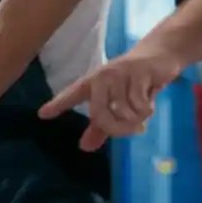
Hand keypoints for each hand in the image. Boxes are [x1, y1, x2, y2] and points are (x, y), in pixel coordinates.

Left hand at [38, 44, 182, 150]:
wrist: (160, 55)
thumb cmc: (135, 81)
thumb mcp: (116, 104)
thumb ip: (100, 126)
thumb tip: (85, 147)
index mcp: (93, 83)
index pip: (72, 94)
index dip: (58, 104)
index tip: (42, 115)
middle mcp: (102, 77)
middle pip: (100, 114)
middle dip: (116, 129)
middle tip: (133, 130)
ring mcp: (119, 74)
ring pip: (123, 113)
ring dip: (137, 119)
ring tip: (143, 110)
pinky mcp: (138, 73)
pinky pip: (140, 106)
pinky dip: (147, 110)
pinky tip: (150, 100)